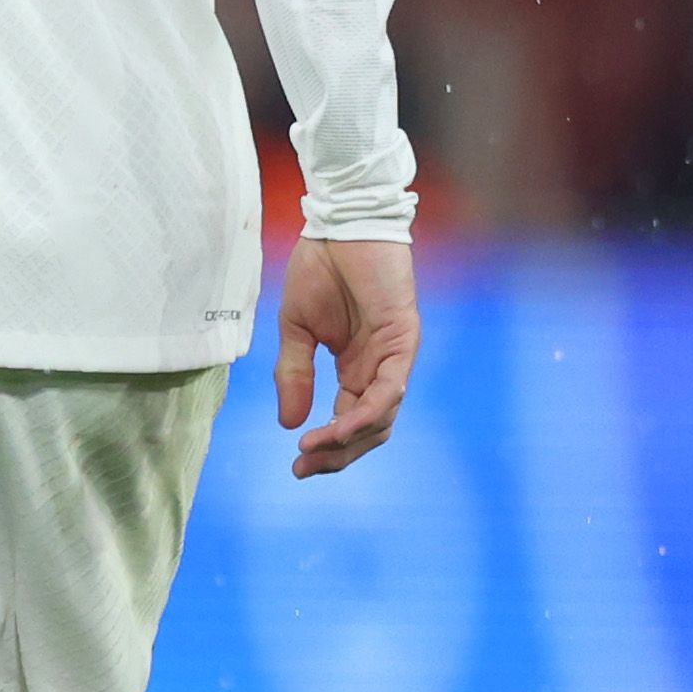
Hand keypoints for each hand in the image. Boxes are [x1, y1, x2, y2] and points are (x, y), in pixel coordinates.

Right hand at [273, 234, 416, 476]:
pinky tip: (339, 425)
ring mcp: (395, 356)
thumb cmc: (321, 268)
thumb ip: (295, 375)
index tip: (295, 467)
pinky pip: (390, 388)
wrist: (340, 222)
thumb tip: (288, 424)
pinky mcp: (404, 339)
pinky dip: (366, 411)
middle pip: (368, 430)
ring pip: (381, 416)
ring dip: (348, 439)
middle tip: (303, 469)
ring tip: (315, 448)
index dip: (325, 448)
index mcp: (355, 368)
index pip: (347, 422)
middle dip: (337, 455)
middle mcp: (379, 369)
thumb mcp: (296, 330)